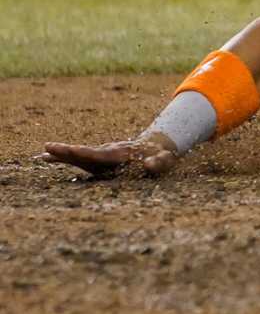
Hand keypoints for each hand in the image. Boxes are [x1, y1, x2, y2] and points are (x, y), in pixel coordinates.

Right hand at [36, 133, 180, 178]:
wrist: (155, 147)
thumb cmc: (161, 156)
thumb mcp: (165, 160)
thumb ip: (159, 162)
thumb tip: (149, 165)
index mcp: (120, 153)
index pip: (101, 155)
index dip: (87, 153)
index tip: (74, 150)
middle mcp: (106, 152)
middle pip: (85, 152)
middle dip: (68, 151)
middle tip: (49, 147)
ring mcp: (100, 155)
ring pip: (78, 154)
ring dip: (60, 154)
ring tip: (41, 154)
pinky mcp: (96, 159)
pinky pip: (77, 158)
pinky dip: (61, 158)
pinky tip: (44, 158)